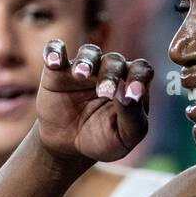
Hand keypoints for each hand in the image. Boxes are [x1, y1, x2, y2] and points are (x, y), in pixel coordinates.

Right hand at [36, 40, 150, 164]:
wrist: (68, 146)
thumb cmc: (103, 139)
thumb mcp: (125, 137)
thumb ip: (132, 116)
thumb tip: (128, 96)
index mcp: (130, 84)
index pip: (141, 70)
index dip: (139, 78)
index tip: (133, 94)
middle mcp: (109, 70)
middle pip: (114, 60)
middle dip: (110, 75)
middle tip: (104, 93)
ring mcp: (85, 67)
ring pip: (89, 52)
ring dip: (86, 61)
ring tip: (80, 74)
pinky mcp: (58, 69)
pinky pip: (55, 50)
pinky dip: (54, 51)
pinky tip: (54, 62)